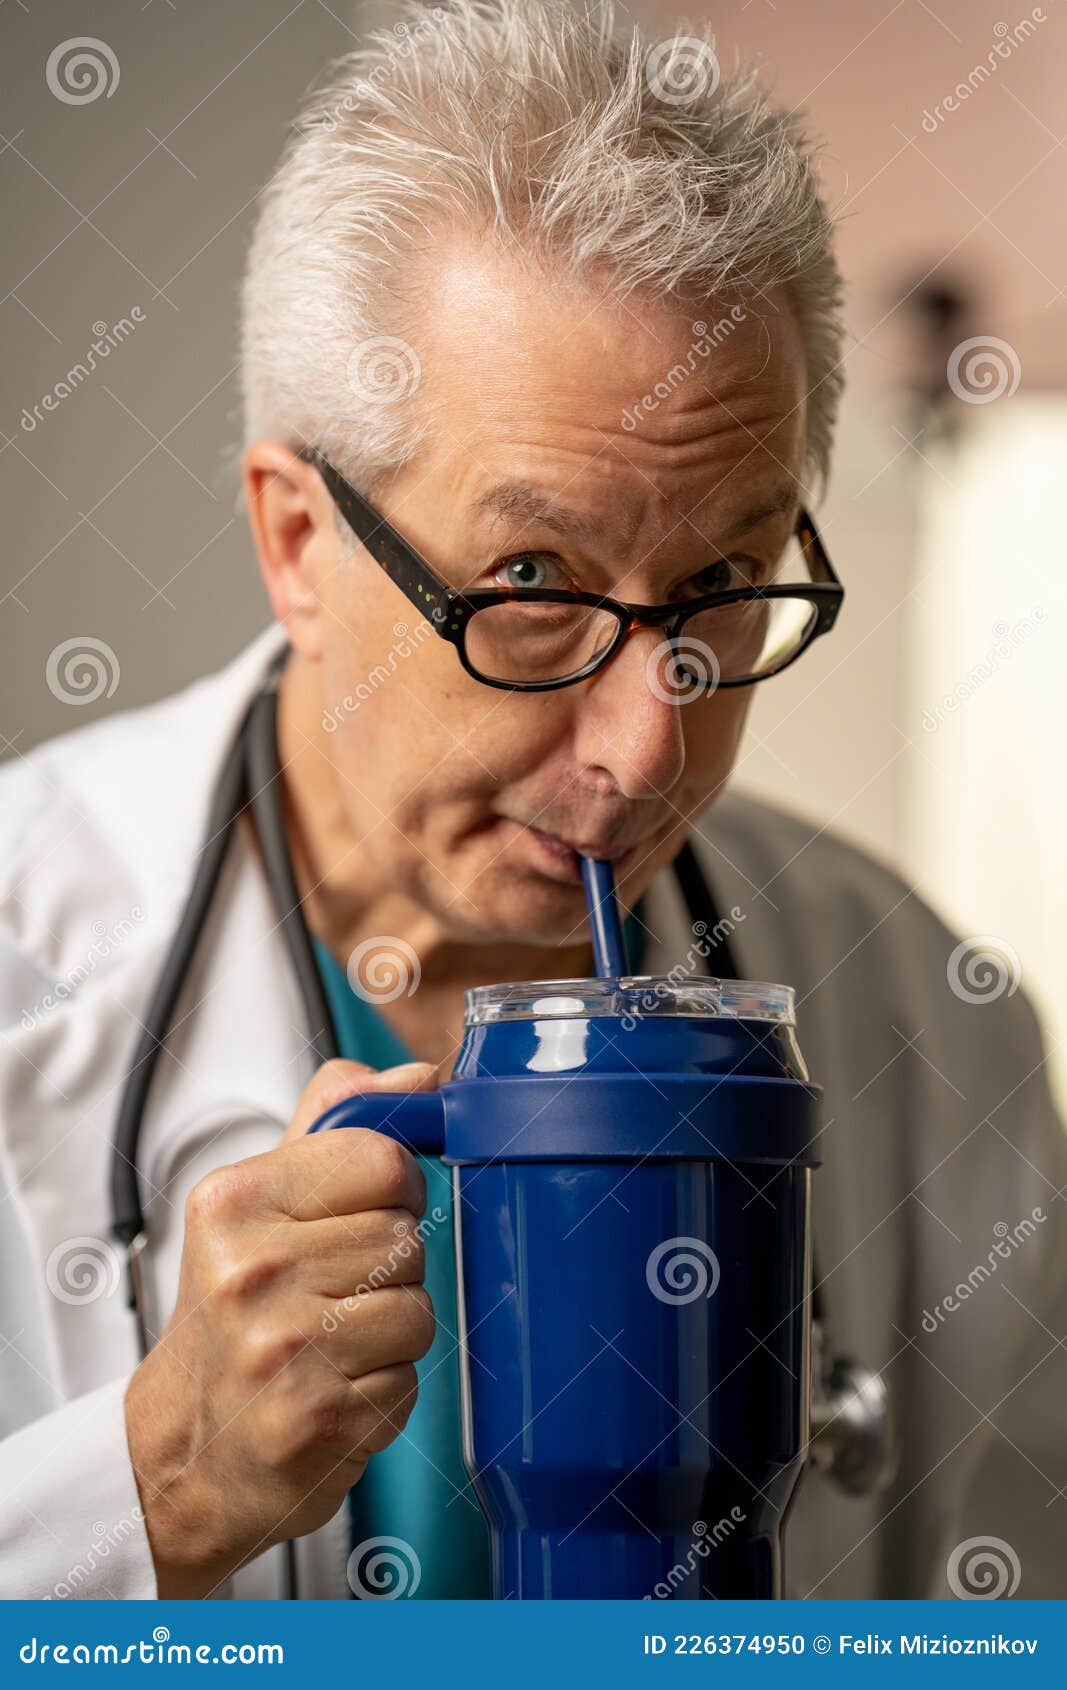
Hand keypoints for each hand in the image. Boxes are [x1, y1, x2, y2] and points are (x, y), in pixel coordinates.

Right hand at [124, 1058, 438, 1597]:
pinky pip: (409, 1378)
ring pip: (417, 1309)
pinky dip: (385, 1390)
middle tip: (333, 1292)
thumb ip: (339, 1122)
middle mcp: (250, 1271)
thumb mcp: (264, 1200)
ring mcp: (283, 1349)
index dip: (393, 1187)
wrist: (190, 1444)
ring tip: (335, 1343)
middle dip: (389, 1266)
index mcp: (234, 1202)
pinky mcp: (318, 1417)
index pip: (382, 1160)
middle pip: (405, 1237)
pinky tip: (335, 1389)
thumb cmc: (237, 1311)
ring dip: (391, 1331)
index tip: (363, 1211)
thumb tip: (420, 1077)